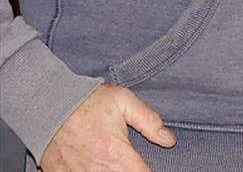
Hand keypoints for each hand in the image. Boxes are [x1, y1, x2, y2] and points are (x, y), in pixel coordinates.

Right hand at [41, 84, 175, 171]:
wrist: (50, 105)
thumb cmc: (88, 102)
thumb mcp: (124, 101)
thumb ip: (149, 121)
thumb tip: (169, 140)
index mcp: (117, 153)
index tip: (148, 166)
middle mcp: (99, 170)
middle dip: (130, 171)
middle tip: (128, 161)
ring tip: (113, 163)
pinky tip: (94, 165)